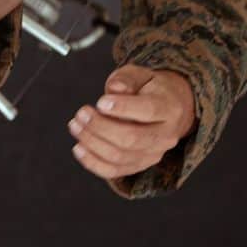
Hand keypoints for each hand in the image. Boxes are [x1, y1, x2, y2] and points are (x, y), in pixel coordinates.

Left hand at [68, 64, 195, 179]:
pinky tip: (79, 148)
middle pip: (131, 138)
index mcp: (170, 108)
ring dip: (92, 143)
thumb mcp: (141, 74)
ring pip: (120, 156)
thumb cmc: (150, 89)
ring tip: (76, 126)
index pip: (149, 111)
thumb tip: (114, 88)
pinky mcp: (141, 165)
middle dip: (100, 127)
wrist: (170, 109)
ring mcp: (154, 154)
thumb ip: (127, 78)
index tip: (100, 102)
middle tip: (81, 114)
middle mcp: (166, 135)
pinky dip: (93, 162)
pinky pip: (114, 171)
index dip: (122, 108)